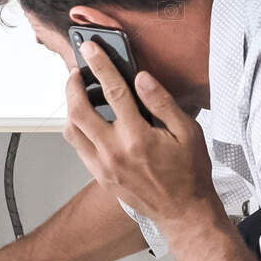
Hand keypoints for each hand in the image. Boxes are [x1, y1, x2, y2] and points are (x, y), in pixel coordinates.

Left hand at [63, 41, 223, 234]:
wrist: (183, 212)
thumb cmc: (189, 173)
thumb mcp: (189, 132)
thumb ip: (162, 103)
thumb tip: (141, 79)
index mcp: (138, 137)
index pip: (113, 91)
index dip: (100, 65)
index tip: (90, 48)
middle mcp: (116, 151)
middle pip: (79, 110)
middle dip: (74, 85)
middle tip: (77, 72)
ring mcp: (105, 166)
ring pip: (72, 130)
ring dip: (71, 107)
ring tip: (78, 94)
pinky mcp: (101, 176)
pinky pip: (79, 148)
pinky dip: (77, 129)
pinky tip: (87, 121)